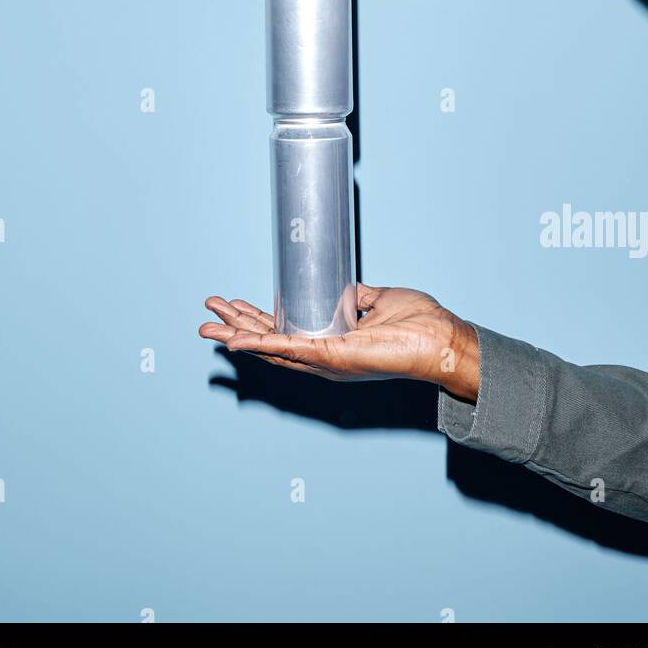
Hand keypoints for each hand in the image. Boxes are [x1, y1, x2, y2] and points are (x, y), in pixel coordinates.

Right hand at [199, 284, 479, 401]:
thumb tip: (342, 287)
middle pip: (268, 342)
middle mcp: (324, 357)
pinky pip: (289, 349)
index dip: (256, 320)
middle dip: (235, 327)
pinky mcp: (332, 357)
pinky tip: (237, 340)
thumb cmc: (420, 324)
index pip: (285, 332)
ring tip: (208, 327)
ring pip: (270, 347)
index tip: (233, 306)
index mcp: (332, 343)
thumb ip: (356, 297)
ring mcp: (325, 359)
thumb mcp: (378, 300)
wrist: (441, 339)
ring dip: (237, 336)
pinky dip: (261, 344)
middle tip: (206, 315)